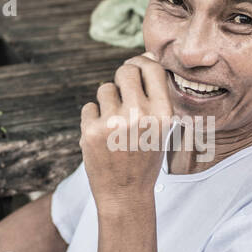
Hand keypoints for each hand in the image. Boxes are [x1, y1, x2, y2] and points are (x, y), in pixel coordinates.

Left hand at [80, 53, 172, 212]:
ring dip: (107, 101)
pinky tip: (102, 136)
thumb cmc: (144, 157)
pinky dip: (93, 118)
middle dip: (122, 78)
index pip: (152, 69)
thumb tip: (146, 57)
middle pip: (125, 71)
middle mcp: (140, 116)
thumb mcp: (161, 129)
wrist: (125, 194)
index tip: (136, 67)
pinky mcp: (90, 131)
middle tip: (122, 94)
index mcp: (162, 114)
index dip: (142, 62)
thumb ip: (155, 95)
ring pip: (104, 88)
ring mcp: (113, 123)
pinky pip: (89, 106)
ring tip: (114, 124)